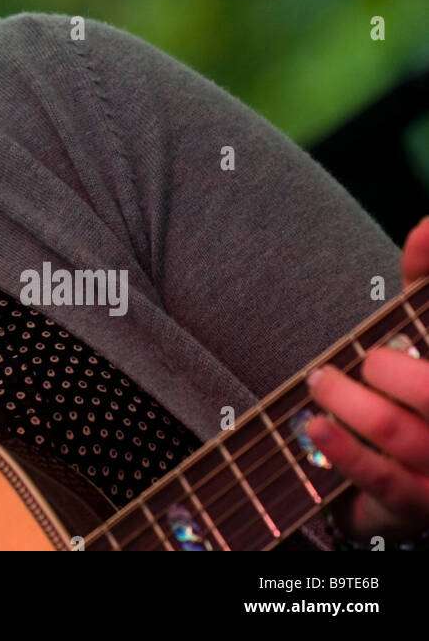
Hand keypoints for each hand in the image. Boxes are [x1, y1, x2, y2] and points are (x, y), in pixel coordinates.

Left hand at [304, 216, 428, 545]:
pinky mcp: (418, 506)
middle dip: (390, 367)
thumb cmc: (422, 386)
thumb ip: (428, 278)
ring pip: (400, 431)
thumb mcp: (427, 329)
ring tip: (322, 381)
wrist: (423, 478)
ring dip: (350, 400)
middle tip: (367, 356)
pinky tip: (315, 425)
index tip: (381, 337)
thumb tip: (426, 226)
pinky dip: (343, 449)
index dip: (426, 301)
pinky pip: (381, 479)